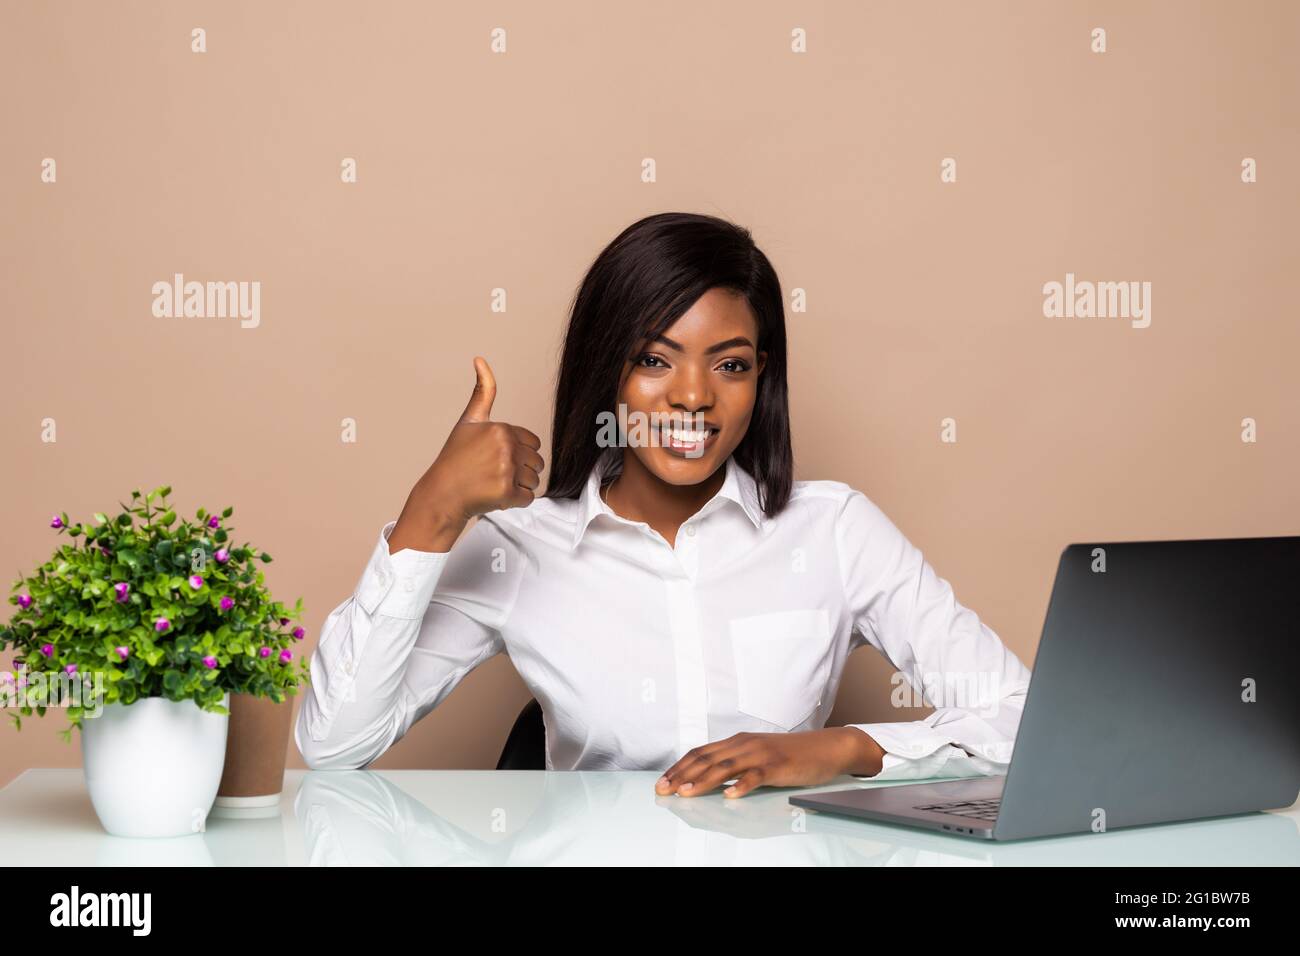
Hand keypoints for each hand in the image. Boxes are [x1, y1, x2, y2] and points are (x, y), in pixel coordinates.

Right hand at [388, 357, 543, 553]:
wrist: (442, 493)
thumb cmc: (456, 458)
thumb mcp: (469, 421)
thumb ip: (482, 392)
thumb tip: (480, 359)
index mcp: (501, 428)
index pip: (533, 443)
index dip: (518, 452)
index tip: (497, 457)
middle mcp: (506, 447)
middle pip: (537, 462)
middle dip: (520, 470)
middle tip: (495, 473)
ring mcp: (506, 470)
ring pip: (534, 480)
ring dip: (519, 486)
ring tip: (494, 483)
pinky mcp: (507, 492)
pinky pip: (528, 497)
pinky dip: (515, 501)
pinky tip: (496, 495)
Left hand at [654, 727, 885, 798]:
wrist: (826, 747)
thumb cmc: (790, 755)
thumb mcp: (757, 755)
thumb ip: (735, 764)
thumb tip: (708, 779)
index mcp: (738, 742)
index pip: (701, 753)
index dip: (679, 767)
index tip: (662, 782)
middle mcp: (745, 744)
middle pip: (707, 759)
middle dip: (682, 774)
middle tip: (664, 790)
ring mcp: (761, 754)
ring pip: (726, 767)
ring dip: (704, 780)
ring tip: (686, 792)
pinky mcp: (778, 765)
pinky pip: (757, 775)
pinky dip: (742, 785)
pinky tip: (731, 795)